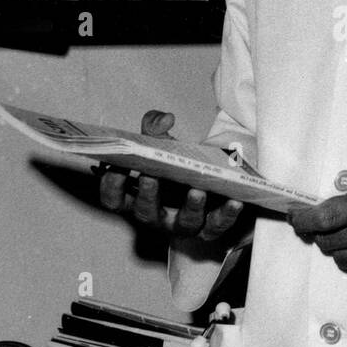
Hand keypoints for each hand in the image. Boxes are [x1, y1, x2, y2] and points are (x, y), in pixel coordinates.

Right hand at [99, 109, 243, 241]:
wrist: (209, 186)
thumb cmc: (178, 167)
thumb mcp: (164, 147)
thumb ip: (156, 130)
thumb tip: (165, 118)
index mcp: (138, 197)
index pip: (114, 199)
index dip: (111, 185)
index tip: (115, 166)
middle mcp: (157, 216)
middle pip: (145, 212)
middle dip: (147, 194)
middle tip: (150, 176)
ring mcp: (184, 224)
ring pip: (185, 222)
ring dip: (191, 207)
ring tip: (198, 190)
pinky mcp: (211, 228)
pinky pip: (218, 225)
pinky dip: (226, 213)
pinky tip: (234, 200)